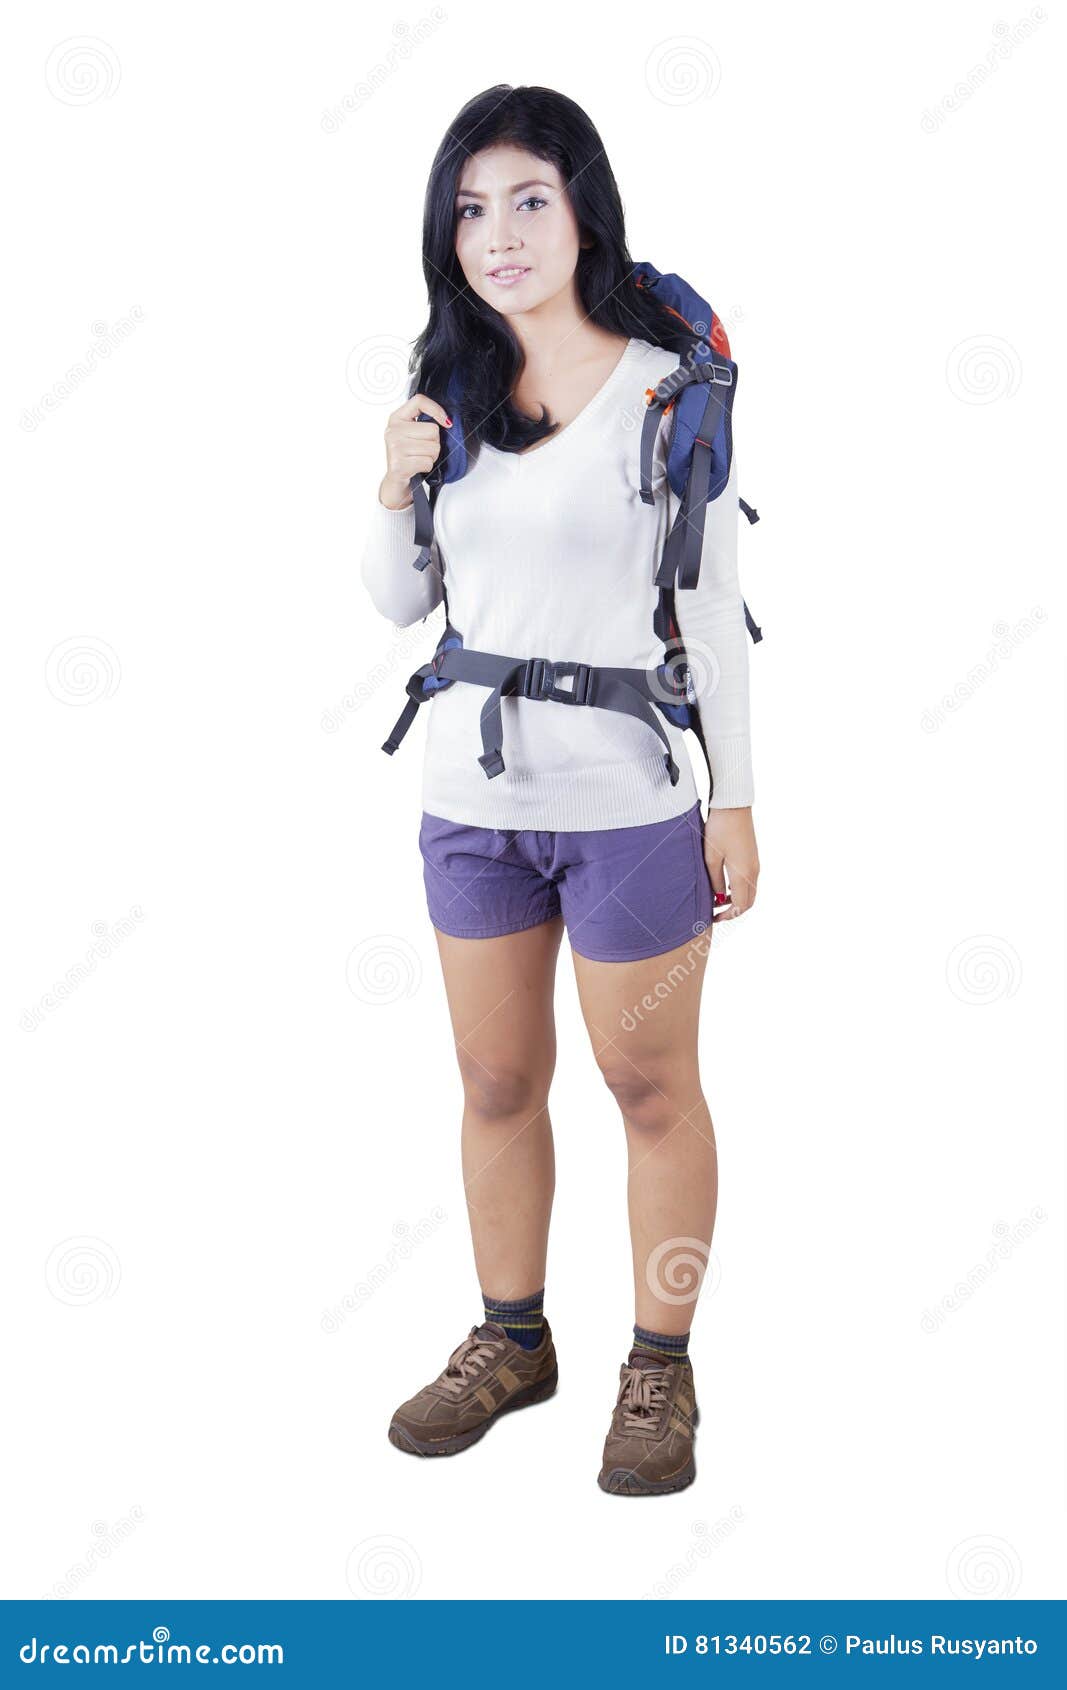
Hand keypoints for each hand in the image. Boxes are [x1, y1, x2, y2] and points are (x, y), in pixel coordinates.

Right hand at [378, 392, 451, 510]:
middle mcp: (393, 431)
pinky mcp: (399, 464)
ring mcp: (394, 447)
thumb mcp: (411, 435)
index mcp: (396, 418)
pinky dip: (427, 467)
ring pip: (433, 447)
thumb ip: (424, 423)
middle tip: (422, 450)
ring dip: (431, 456)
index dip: (436, 410)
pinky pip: (427, 462)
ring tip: (419, 459)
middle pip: (433, 430)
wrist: (396, 482)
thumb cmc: (407, 457)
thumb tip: (447, 421)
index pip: (419, 401)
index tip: (445, 421)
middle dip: (434, 443)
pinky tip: (417, 467)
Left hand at [703, 806, 758, 920]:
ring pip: (749, 890)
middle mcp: (753, 871)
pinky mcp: (752, 855)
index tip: (713, 917)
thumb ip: (714, 881)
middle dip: (733, 910)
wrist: (732, 805)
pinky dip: (738, 888)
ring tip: (716, 899)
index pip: (741, 906)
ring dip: (736, 899)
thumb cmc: (719, 829)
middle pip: (748, 901)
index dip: (728, 915)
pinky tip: (724, 885)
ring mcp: (754, 863)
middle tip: (716, 913)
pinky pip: (749, 879)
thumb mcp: (711, 858)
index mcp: (743, 874)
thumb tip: (717, 898)